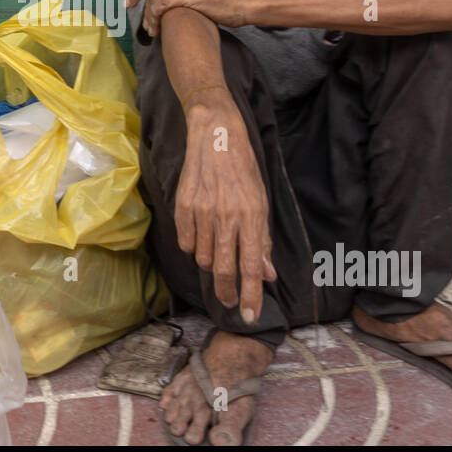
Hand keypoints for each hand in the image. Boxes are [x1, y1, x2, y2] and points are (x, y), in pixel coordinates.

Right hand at [174, 93, 275, 322]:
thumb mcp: (261, 202)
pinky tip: (200, 234)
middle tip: (231, 303)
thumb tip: (267, 273)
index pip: (252, 266)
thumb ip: (263, 240)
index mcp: (252, 216)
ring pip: (203, 258)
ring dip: (210, 262)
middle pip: (223, 270)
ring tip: (216, 248)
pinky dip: (193, 246)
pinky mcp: (183, 206)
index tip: (251, 317)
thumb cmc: (244, 168)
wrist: (215, 135)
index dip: (253, 295)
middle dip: (227, 293)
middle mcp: (227, 216)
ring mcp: (203, 212)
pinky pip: (186, 242)